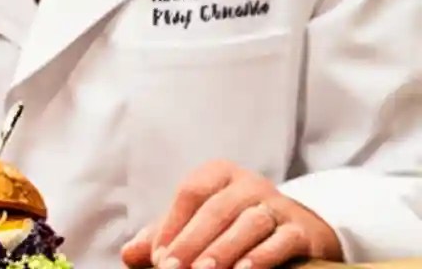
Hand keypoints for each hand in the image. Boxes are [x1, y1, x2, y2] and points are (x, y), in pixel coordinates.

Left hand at [121, 160, 341, 268]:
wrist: (297, 229)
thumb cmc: (232, 225)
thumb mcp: (196, 225)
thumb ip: (162, 237)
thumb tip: (129, 255)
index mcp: (219, 174)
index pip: (191, 192)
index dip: (172, 225)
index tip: (157, 257)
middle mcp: (250, 184)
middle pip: (217, 208)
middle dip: (192, 241)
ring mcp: (278, 205)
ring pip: (250, 222)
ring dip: (224, 249)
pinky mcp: (302, 230)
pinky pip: (282, 239)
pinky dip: (261, 256)